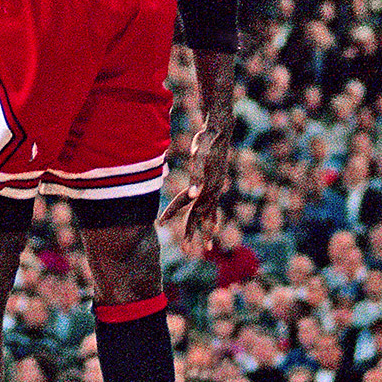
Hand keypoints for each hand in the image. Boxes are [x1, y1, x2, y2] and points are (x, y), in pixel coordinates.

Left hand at [159, 121, 229, 248]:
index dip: (171, 212)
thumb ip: (196, 176)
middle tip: (185, 250)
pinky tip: (215, 226)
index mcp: (204, 185)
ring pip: (210, 215)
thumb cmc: (206, 141)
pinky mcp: (219, 185)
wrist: (221, 132)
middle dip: (191, 232)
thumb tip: (194, 195)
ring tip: (206, 247)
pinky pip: (215, 207)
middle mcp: (212, 190)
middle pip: (198, 215)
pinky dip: (213, 219)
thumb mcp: (199, 155)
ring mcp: (217, 189)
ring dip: (206, 231)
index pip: (184, 202)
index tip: (160, 222)